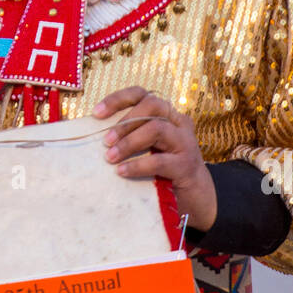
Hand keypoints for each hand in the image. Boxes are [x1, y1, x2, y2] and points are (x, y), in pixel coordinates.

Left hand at [93, 86, 216, 232]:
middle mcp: (178, 123)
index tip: (96, 113)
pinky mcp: (186, 165)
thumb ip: (131, 136)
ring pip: (156, 128)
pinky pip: (160, 160)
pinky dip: (138, 165)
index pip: (142, 94)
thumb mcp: (148, 148)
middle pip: (152, 105)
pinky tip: (122, 171)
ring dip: (129, 141)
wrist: (197, 197)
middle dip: (125, 121)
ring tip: (110, 156)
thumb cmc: (164, 170)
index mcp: (166, 114)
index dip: (118, 99)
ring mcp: (185, 142)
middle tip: (105, 141)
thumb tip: (96, 135)